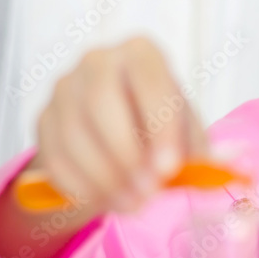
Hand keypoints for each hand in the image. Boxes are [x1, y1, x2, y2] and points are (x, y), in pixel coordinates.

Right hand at [33, 35, 208, 214]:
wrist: (117, 128)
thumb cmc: (158, 124)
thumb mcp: (185, 129)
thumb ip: (195, 148)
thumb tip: (215, 166)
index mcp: (140, 53)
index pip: (149, 79)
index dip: (160, 126)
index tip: (170, 168)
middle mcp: (97, 61)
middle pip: (101, 102)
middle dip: (126, 155)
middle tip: (149, 192)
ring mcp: (64, 88)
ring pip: (75, 135)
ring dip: (106, 178)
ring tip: (135, 204)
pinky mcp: (43, 119)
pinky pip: (56, 157)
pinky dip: (83, 187)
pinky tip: (108, 201)